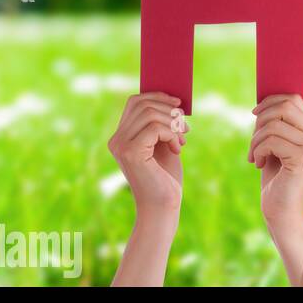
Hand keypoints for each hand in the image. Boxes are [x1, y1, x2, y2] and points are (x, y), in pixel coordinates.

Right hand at [108, 92, 187, 214]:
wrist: (163, 206)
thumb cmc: (166, 177)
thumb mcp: (165, 145)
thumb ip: (163, 125)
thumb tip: (173, 100)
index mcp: (122, 137)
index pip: (135, 102)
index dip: (158, 96)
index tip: (179, 104)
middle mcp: (116, 140)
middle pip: (143, 104)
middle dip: (170, 110)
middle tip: (186, 127)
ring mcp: (121, 146)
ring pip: (150, 113)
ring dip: (174, 123)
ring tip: (183, 139)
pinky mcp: (131, 152)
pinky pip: (156, 127)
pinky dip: (172, 134)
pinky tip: (177, 149)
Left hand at [250, 94, 302, 224]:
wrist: (283, 210)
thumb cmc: (278, 179)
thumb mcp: (276, 147)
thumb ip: (275, 126)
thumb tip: (262, 105)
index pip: (293, 99)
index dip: (269, 101)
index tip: (255, 115)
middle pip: (284, 106)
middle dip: (260, 119)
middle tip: (254, 140)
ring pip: (273, 125)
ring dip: (255, 140)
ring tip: (253, 156)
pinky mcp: (300, 160)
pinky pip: (272, 142)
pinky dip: (257, 150)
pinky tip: (257, 164)